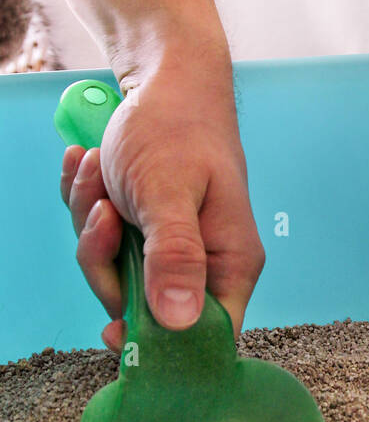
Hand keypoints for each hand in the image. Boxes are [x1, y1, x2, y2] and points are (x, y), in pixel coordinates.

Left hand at [59, 52, 264, 352]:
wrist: (165, 77)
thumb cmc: (177, 127)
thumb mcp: (168, 193)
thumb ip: (174, 258)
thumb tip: (181, 324)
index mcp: (229, 264)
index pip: (204, 338)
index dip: (159, 343)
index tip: (114, 326)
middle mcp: (204, 264)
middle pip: (142, 310)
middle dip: (106, 259)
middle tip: (105, 209)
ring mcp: (170, 248)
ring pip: (112, 273)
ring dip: (89, 221)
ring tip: (98, 169)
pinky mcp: (142, 231)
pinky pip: (100, 243)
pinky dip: (86, 202)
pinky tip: (92, 164)